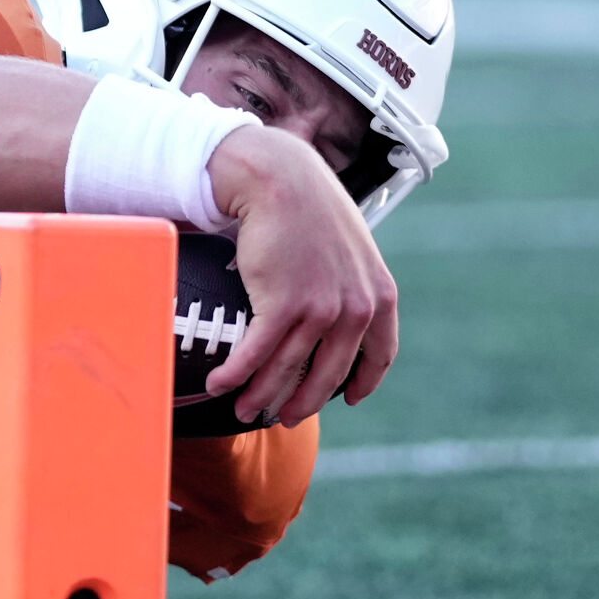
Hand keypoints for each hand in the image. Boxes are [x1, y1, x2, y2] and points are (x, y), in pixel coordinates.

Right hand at [205, 126, 398, 426]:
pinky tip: (218, 385)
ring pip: (286, 369)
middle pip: (327, 375)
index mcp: (379, 296)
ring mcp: (320, 308)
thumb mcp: (350, 248)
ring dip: (260, 395)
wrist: (281, 180)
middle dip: (301, 404)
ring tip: (243, 410)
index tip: (348, 401)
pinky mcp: (282, 303)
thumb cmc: (309, 209)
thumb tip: (334, 314)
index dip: (363, 383)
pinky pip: (256, 352)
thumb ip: (351, 284)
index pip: (379, 356)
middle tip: (283, 418)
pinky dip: (235, 373)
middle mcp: (355, 307)